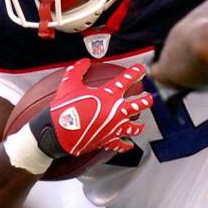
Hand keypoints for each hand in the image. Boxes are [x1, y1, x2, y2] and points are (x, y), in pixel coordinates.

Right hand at [34, 59, 152, 157]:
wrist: (58, 132)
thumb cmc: (64, 108)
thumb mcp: (69, 84)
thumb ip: (77, 70)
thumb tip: (84, 61)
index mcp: (108, 95)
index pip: (126, 80)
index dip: (135, 72)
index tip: (142, 69)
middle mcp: (115, 111)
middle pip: (138, 105)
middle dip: (146, 100)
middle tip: (149, 98)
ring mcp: (114, 127)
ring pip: (134, 127)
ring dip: (139, 126)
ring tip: (142, 125)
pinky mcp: (108, 140)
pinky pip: (121, 145)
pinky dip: (125, 146)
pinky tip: (129, 145)